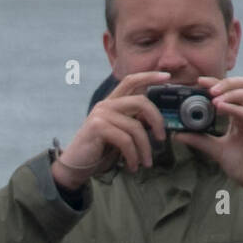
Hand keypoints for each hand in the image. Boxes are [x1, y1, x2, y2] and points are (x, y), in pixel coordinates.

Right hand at [50, 71, 170, 189]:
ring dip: (145, 148)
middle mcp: (105, 105)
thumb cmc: (99, 150)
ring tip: (146, 163)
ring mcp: (100, 115)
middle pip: (140, 101)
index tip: (167, 76)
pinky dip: (133, 156)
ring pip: (136, 127)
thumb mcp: (120, 134)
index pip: (131, 81)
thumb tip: (154, 120)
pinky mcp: (97, 128)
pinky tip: (133, 166)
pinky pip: (126, 141)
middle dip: (157, 120)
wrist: (76, 166)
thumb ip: (133, 122)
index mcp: (111, 103)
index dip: (149, 76)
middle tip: (161, 138)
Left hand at [174, 75, 242, 194]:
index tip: (198, 81)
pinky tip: (221, 107)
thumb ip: (199, 140)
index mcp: (242, 115)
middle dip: (225, 82)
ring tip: (213, 98)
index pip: (232, 90)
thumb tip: (177, 134)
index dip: (217, 83)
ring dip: (231, 92)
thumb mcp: (217, 150)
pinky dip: (236, 108)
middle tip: (206, 88)